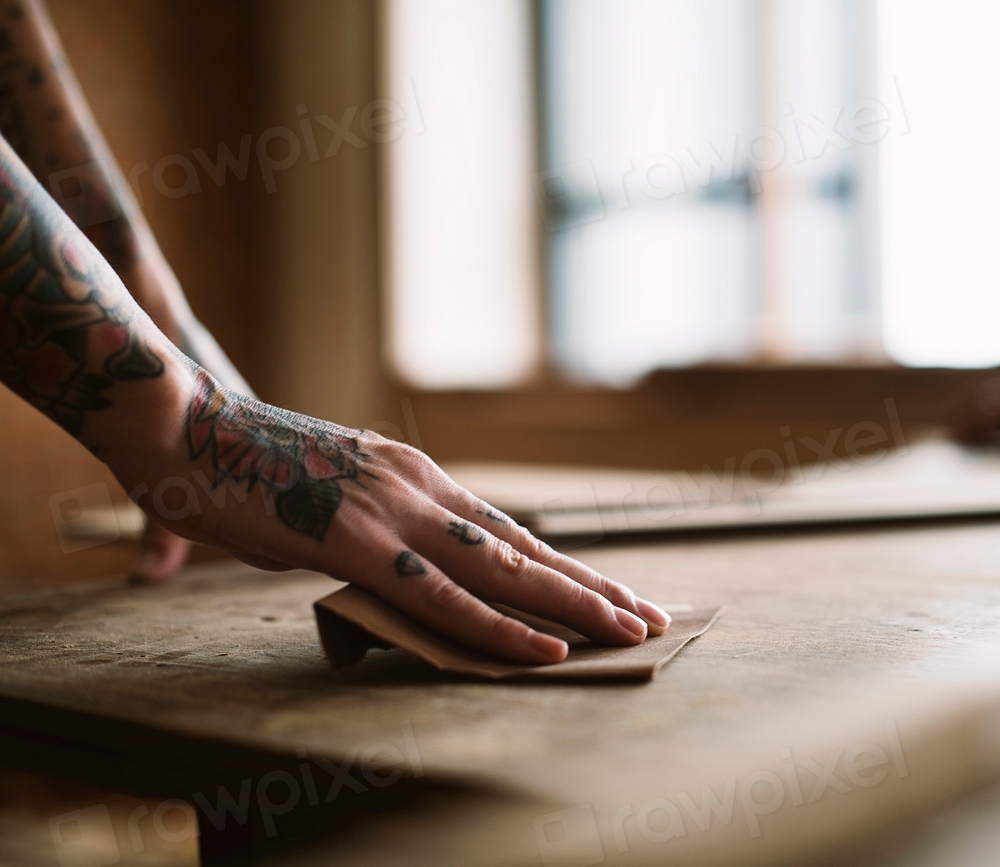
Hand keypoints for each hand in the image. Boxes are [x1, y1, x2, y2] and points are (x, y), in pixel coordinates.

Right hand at [140, 369, 669, 663]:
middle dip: (591, 587)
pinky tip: (543, 650)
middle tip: (647, 616)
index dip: (563, 565)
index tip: (611, 590)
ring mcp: (392, 512)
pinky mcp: (356, 542)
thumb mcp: (328, 502)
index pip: (508, 531)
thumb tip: (395, 574)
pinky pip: (440, 598)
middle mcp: (420, 488)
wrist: (181, 425)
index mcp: (416, 478)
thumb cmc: (246, 470)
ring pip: (503, 570)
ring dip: (571, 607)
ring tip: (627, 632)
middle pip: (524, 548)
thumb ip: (373, 537)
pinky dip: (496, 628)